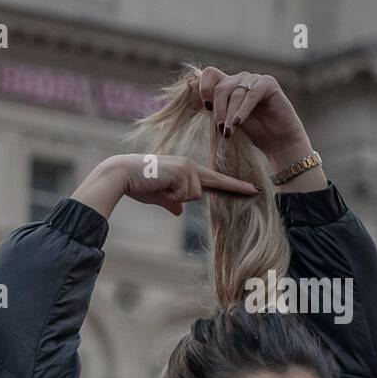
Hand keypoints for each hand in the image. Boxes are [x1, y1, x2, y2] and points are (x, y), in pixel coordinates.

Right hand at [73, 154, 258, 218]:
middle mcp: (191, 165)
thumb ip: (172, 202)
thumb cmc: (137, 185)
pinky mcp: (183, 171)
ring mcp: (188, 167)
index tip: (254, 190)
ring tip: (157, 187)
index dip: (235, 186)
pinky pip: (183, 194)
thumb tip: (179, 212)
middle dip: (190, 193)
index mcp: (187, 169)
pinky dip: (169, 195)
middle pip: (202, 190)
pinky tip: (158, 185)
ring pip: (192, 195)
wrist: (122, 174)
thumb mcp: (158, 196)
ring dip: (173, 197)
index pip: (216, 180)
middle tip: (206, 188)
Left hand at [195, 68, 310, 171]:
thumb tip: (192, 97)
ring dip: (229, 114)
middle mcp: (241, 79)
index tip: (206, 108)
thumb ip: (214, 108)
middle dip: (218, 110)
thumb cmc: (250, 131)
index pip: (209, 75)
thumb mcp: (226, 119)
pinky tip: (238, 123)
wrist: (276, 140)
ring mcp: (255, 79)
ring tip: (228, 132)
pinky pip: (251, 95)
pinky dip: (242, 110)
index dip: (204, 88)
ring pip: (235, 92)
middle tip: (220, 129)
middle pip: (220, 87)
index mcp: (228, 84)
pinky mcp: (268, 84)